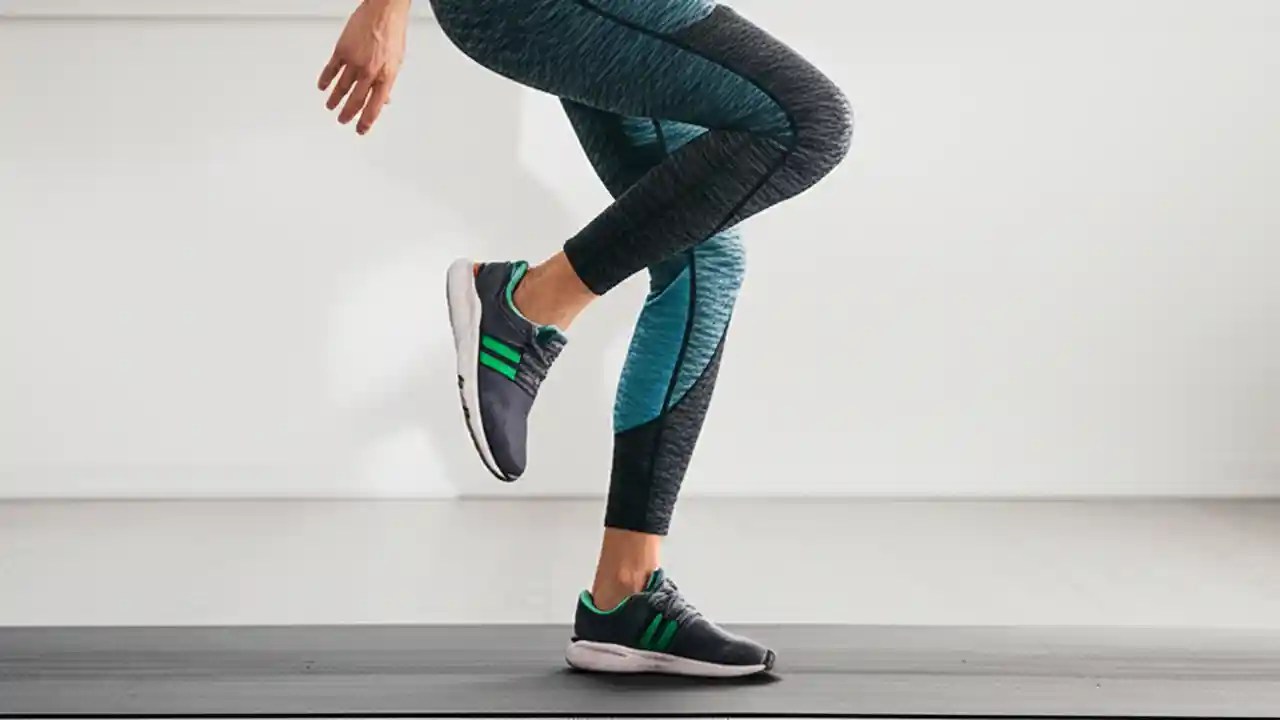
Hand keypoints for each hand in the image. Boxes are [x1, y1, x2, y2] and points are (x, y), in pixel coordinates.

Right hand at [318, 0, 409, 134]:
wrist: (384, 11)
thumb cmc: (392, 32)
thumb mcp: (397, 62)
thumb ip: (388, 82)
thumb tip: (385, 99)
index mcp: (386, 77)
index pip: (374, 107)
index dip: (366, 121)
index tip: (360, 130)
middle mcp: (369, 72)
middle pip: (355, 100)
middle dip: (348, 114)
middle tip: (342, 120)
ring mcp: (354, 62)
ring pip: (341, 88)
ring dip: (335, 100)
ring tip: (331, 107)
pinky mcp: (342, 51)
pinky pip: (331, 70)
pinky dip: (325, 80)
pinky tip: (322, 86)